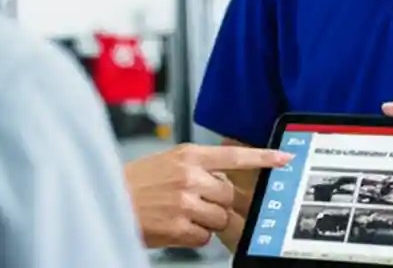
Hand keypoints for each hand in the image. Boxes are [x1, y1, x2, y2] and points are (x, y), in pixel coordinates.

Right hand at [124, 143, 292, 248]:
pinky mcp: (179, 226)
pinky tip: (175, 226)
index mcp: (187, 155)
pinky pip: (204, 236)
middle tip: (196, 203)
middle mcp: (189, 176)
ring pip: (219, 217)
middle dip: (217, 203)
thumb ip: (197, 167)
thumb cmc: (135, 182)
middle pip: (228, 195)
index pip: (234, 156)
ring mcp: (185, 202)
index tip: (284, 159)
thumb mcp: (167, 162)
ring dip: (205, 221)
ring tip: (181, 214)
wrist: (108, 198)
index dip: (263, 158)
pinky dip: (193, 236)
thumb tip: (223, 182)